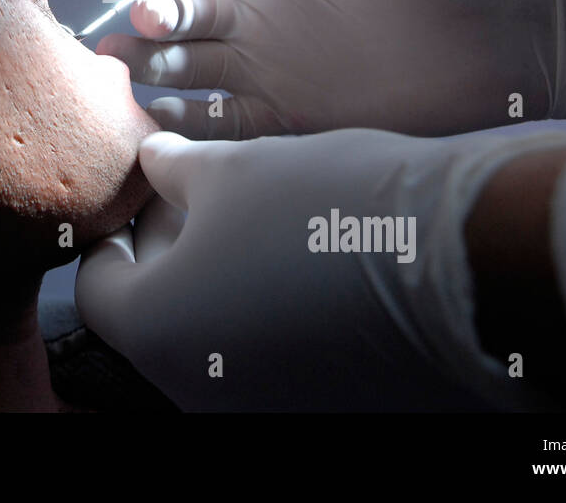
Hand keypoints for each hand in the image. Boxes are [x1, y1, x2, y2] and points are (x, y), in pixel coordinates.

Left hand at [74, 128, 565, 410]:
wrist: (465, 261)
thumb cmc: (330, 208)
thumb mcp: (233, 168)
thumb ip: (173, 169)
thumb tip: (153, 159)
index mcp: (155, 331)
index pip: (101, 281)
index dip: (121, 227)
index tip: (150, 196)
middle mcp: (197, 388)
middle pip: (158, 314)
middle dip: (176, 253)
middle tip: (211, 199)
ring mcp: (260, 405)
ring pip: (216, 338)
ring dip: (225, 284)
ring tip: (268, 223)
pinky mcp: (320, 407)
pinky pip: (272, 359)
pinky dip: (274, 316)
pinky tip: (310, 264)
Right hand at [98, 0, 565, 136]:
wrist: (519, 34)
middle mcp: (264, 30)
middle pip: (181, 34)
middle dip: (143, 31)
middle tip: (120, 37)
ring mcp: (280, 82)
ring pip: (195, 83)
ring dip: (157, 79)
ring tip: (127, 78)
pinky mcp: (302, 129)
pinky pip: (233, 133)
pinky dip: (194, 129)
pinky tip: (164, 123)